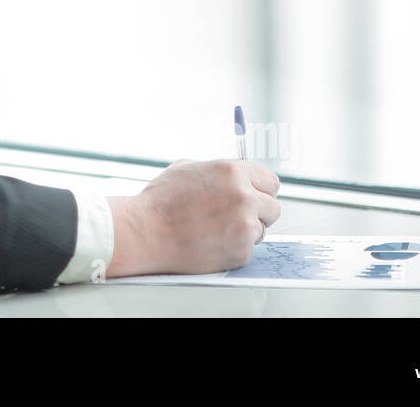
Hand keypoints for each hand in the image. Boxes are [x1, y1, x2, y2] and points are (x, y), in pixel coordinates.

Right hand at [105, 158, 280, 277]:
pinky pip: (248, 249)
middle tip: (235, 216)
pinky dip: (233, 248)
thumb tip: (235, 175)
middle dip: (258, 212)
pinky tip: (211, 242)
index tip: (254, 196)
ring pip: (262, 230)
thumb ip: (219, 171)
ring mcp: (245, 225)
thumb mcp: (188, 169)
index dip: (260, 190)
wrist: (145, 232)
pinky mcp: (241, 251)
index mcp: (233, 172)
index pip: (270, 181)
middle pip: (273, 207)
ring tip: (215, 230)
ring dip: (245, 231)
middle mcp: (244, 196)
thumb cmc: (161, 200)